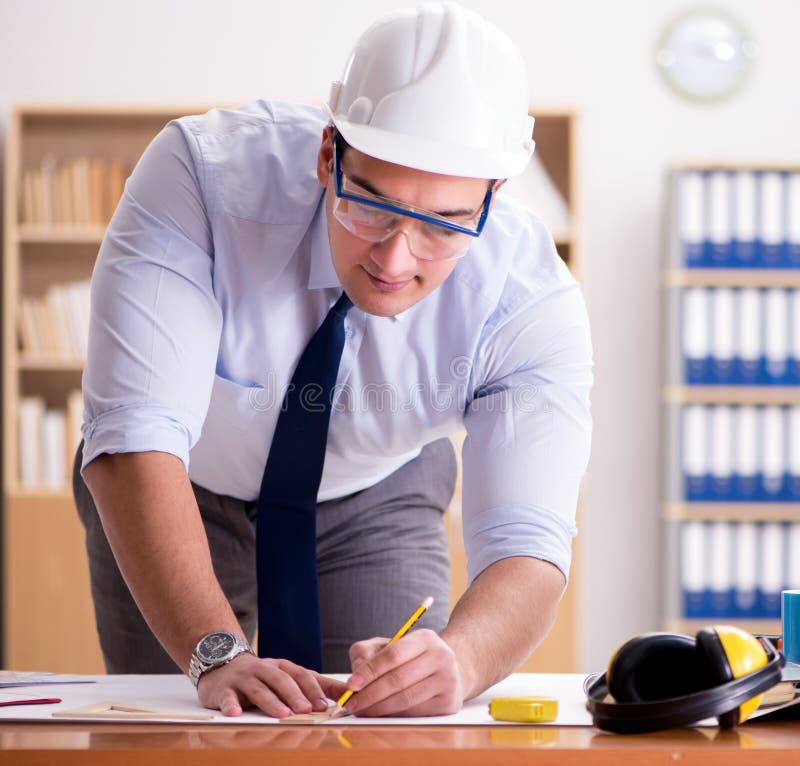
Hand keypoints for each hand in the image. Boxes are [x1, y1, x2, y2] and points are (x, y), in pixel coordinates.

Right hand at [196, 652, 348, 717]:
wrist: (223, 665)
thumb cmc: (264, 678)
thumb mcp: (290, 677)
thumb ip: (318, 685)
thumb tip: (350, 695)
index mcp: (284, 667)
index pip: (302, 675)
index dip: (313, 690)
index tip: (325, 706)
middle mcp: (265, 668)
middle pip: (282, 680)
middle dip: (295, 695)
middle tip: (307, 711)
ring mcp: (244, 678)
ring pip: (259, 688)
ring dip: (271, 701)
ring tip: (282, 714)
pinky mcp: (224, 688)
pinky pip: (227, 696)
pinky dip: (230, 704)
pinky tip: (235, 713)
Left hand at [343, 629, 463, 716]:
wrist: (447, 669)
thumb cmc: (411, 657)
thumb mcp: (389, 644)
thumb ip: (367, 652)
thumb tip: (356, 674)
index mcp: (425, 638)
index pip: (393, 655)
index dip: (370, 671)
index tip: (351, 684)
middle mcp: (441, 657)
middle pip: (398, 680)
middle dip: (370, 694)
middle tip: (351, 703)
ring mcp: (448, 681)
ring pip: (405, 699)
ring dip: (378, 708)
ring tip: (361, 710)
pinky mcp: (448, 703)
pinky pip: (414, 713)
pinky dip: (393, 715)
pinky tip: (380, 714)